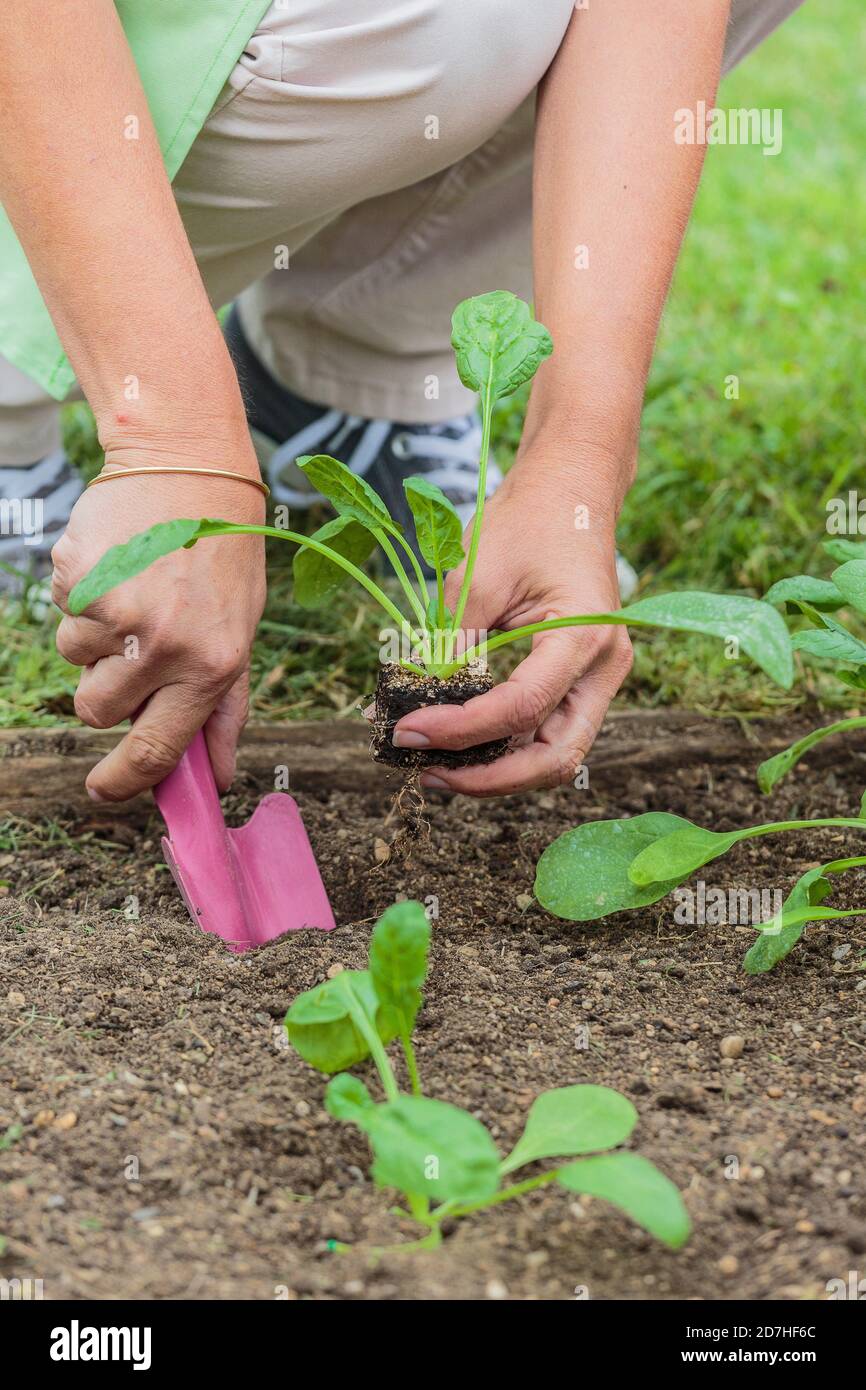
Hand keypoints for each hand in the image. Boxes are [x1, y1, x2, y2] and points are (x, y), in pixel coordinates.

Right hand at [52, 433, 265, 801]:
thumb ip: (226, 710)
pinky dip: (82, 597)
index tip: (103, 790)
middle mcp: (161, 643)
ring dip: (95, 639)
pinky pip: (62, 612)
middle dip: (107, 690)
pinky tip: (117, 564)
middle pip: (97, 710)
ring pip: (74, 661)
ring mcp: (113, 609)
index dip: (125, 780)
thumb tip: (216, 779)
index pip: (158, 749)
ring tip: (134, 592)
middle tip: (137, 646)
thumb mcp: (242, 635)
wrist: (189, 467)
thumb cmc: (223, 559)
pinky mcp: (76, 576)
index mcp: (211, 664)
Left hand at [392, 460, 632, 794]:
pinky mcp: (580, 682)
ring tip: (434, 763)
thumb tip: (405, 706)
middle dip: (489, 777)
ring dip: (496, 770)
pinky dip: (503, 746)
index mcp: (585, 634)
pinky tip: (458, 742)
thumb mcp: (477, 577)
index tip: (405, 731)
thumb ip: (449, 644)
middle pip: (555, 757)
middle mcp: (604, 667)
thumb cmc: (527, 521)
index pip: (522, 707)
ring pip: (553, 755)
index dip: (460, 730)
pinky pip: (545, 731)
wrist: (569, 491)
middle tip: (426, 772)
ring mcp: (598, 679)